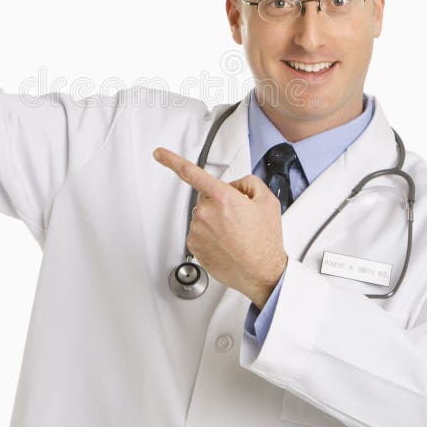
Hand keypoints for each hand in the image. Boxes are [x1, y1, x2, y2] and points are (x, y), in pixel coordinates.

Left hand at [153, 147, 288, 307]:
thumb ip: (248, 183)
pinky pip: (199, 232)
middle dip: (220, 202)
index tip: (159, 154)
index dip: (172, 160)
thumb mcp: (267, 201)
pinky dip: (210, 235)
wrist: (262, 273)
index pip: (191, 172)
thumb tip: (234, 186)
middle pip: (206, 197)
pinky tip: (226, 243)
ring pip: (203, 215)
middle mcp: (206, 213)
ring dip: (215, 220)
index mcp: (223, 198)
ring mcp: (198, 230)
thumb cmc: (265, 241)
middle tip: (239, 218)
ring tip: (235, 234)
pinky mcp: (194, 246)